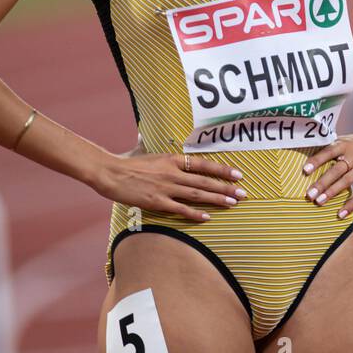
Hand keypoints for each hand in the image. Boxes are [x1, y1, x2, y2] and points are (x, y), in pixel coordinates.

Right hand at [92, 143, 246, 222]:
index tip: (238, 174)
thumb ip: (152, 146)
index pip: (203, 164)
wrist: (109, 172)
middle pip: (205, 181)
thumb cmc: (126, 161)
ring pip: (197, 194)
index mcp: (172, 159)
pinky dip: (194, 213)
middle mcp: (173, 172)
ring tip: (232, 203)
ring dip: (217, 199)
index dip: (222, 169)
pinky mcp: (157, 202)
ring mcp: (166, 188)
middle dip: (226, 188)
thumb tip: (146, 135)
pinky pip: (180, 208)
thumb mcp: (143, 149)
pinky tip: (207, 217)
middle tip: (243, 194)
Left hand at [301, 117, 352, 217]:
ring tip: (319, 202)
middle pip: (335, 170)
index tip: (305, 170)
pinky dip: (350, 205)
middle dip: (321, 183)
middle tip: (308, 194)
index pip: (328, 152)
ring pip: (345, 182)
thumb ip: (336, 149)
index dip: (316, 161)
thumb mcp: (351, 139)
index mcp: (346, 144)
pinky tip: (340, 214)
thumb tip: (314, 158)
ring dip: (331, 193)